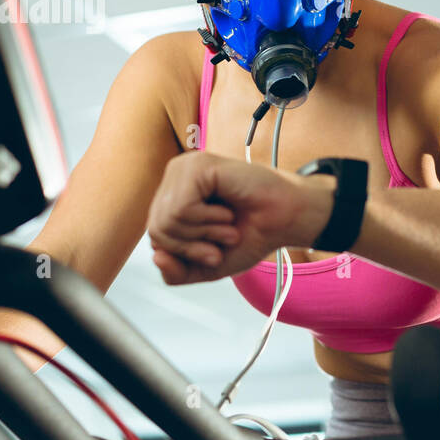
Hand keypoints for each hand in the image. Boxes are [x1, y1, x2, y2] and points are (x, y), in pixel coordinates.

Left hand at [146, 150, 333, 284]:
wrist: (285, 220)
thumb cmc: (251, 235)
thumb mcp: (206, 266)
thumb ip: (176, 273)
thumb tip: (156, 257)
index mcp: (173, 197)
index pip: (154, 236)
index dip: (184, 254)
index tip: (214, 254)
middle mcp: (174, 179)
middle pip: (156, 229)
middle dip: (193, 246)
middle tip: (224, 237)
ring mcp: (184, 169)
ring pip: (166, 220)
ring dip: (204, 232)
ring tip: (227, 223)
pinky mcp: (197, 166)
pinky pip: (181, 208)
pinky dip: (207, 220)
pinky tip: (226, 212)